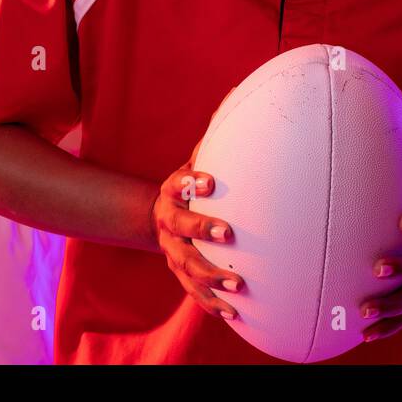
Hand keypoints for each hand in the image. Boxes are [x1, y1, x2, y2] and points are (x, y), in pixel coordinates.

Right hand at [152, 147, 245, 320]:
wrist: (162, 216)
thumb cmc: (193, 185)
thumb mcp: (197, 160)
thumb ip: (215, 135)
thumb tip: (238, 89)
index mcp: (172, 192)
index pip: (178, 185)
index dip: (192, 183)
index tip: (211, 181)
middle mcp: (167, 222)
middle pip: (179, 228)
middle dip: (201, 230)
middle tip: (228, 233)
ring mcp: (172, 251)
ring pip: (187, 266)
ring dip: (211, 277)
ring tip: (239, 283)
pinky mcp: (180, 274)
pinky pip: (194, 293)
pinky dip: (212, 304)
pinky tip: (235, 313)